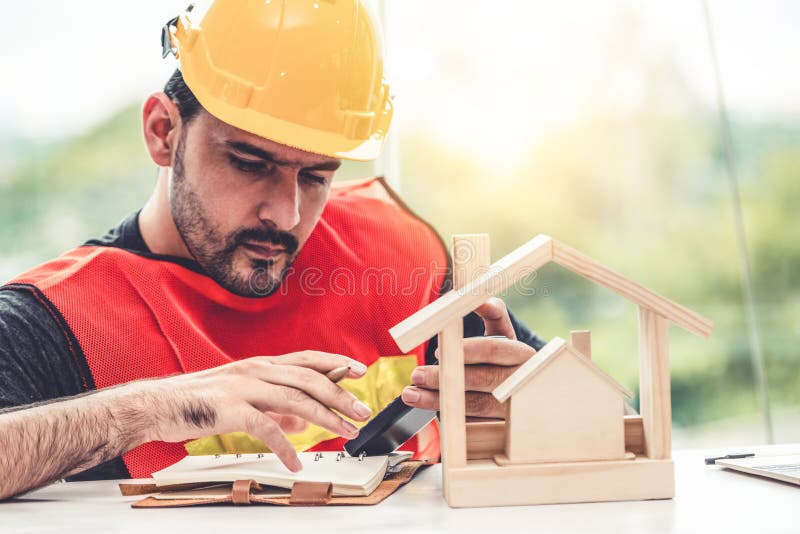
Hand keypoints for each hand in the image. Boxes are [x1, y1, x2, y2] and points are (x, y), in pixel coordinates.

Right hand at [134, 351, 371, 470]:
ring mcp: (244, 387)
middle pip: (309, 379)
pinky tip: (296, 462)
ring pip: (295, 399)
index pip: (307, 359)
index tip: (360, 370)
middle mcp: (257, 370)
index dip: (335, 363)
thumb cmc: (201, 402)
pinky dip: (285, 446)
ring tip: (345, 432)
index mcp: (262, 365)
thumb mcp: (244, 398)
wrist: (159, 405)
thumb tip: (304, 419)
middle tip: (362, 411)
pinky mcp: (230, 409)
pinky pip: (265, 428)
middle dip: (340, 395)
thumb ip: (275, 407)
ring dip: (325, 417)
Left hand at [400, 298, 535, 417]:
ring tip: (411, 394)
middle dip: (445, 378)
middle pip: (483, 380)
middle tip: (416, 375)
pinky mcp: (501, 428)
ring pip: (474, 406)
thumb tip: (480, 298)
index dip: (466, 350)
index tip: (437, 353)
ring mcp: (513, 409)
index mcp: (523, 355)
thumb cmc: (508, 359)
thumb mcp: (503, 334)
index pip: (494, 350)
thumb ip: (492, 313)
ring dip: (438, 401)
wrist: (530, 395)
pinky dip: (448, 416)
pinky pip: (472, 424)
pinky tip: (427, 409)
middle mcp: (521, 383)